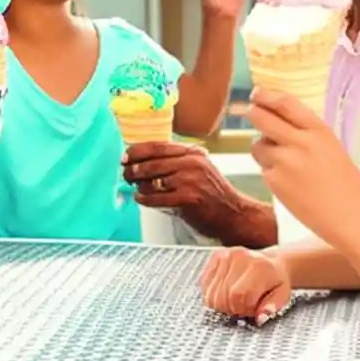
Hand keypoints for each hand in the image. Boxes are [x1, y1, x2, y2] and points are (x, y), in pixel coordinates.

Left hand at [122, 142, 238, 221]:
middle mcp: (192, 163)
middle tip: (125, 173)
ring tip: (133, 186)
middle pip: (153, 162)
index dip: (138, 150)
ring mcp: (191, 180)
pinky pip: (158, 197)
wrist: (234, 215)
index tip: (125, 156)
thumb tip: (142, 162)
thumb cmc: (213, 195)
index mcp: (193, 153)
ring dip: (138, 184)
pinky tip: (140, 198)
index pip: (158, 146)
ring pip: (153, 179)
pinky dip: (145, 198)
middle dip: (134, 168)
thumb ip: (176, 163)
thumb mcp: (199, 169)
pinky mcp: (189, 198)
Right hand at [199, 246, 291, 322]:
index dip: (243, 309)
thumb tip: (261, 317)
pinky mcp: (215, 256)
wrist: (271, 262)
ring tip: (236, 299)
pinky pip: (204, 285)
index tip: (252, 309)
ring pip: (210, 294)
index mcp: (259, 267)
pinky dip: (213, 294)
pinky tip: (226, 291)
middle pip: (222, 297)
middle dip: (232, 308)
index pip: (238, 296)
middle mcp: (239, 257)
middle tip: (244, 305)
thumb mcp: (282, 296)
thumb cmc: (275, 281)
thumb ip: (272, 307)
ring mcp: (225, 255)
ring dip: (222, 303)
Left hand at [246, 88, 359, 249]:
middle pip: (261, 118)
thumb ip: (304, 134)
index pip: (285, 103)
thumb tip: (272, 122)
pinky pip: (263, 169)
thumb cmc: (345, 184)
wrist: (353, 218)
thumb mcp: (331, 148)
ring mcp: (285, 162)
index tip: (256, 93)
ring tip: (286, 163)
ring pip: (258, 145)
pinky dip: (270, 172)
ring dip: (263, 149)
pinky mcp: (275, 182)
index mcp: (319, 131)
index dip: (267, 96)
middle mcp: (300, 143)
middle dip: (253, 114)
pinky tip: (290, 184)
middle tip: (252, 114)